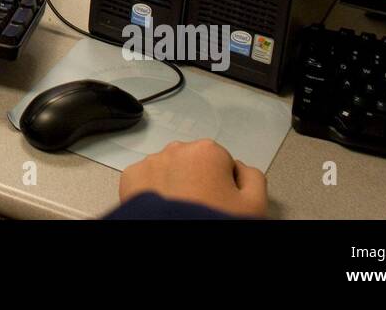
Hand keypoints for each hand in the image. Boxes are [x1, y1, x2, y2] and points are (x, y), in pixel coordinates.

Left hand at [119, 139, 267, 217]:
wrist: (175, 237)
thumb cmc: (212, 221)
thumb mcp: (254, 204)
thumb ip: (253, 177)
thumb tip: (242, 168)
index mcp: (208, 151)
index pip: (222, 163)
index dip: (224, 184)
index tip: (220, 200)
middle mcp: (177, 149)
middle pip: (194, 163)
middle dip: (197, 180)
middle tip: (201, 206)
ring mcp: (152, 162)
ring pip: (169, 170)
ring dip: (174, 183)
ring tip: (180, 209)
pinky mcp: (132, 177)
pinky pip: (147, 180)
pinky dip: (153, 191)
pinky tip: (163, 207)